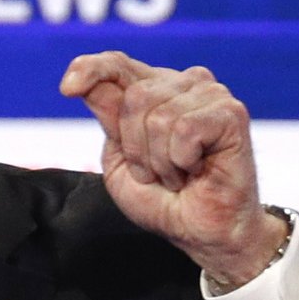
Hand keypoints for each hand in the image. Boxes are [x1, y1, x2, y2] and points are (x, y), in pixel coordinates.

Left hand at [59, 52, 288, 286]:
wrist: (200, 234)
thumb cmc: (163, 200)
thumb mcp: (118, 161)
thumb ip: (108, 118)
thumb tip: (90, 83)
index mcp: (155, 89)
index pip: (117, 65)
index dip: (91, 69)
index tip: (68, 89)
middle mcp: (184, 84)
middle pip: (134, 97)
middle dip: (136, 147)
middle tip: (157, 173)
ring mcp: (210, 95)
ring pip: (159, 116)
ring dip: (161, 161)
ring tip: (179, 176)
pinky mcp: (231, 113)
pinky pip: (185, 128)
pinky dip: (182, 160)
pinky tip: (197, 170)